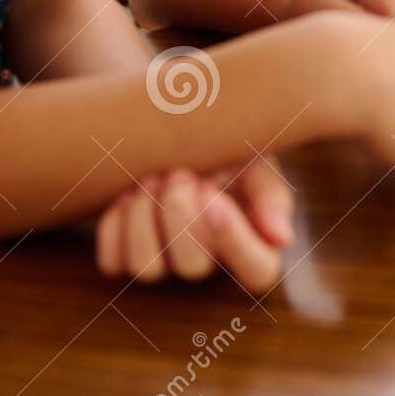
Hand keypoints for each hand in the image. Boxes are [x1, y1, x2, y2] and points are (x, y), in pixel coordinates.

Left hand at [95, 160, 292, 293]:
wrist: (179, 124)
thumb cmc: (226, 146)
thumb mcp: (256, 159)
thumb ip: (270, 195)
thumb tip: (281, 238)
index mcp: (253, 242)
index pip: (257, 271)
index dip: (234, 241)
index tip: (213, 196)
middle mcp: (209, 260)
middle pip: (192, 268)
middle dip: (180, 216)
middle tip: (180, 174)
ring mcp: (166, 262)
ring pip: (147, 269)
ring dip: (145, 220)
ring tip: (152, 178)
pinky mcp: (127, 254)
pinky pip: (113, 262)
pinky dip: (116, 225)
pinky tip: (128, 194)